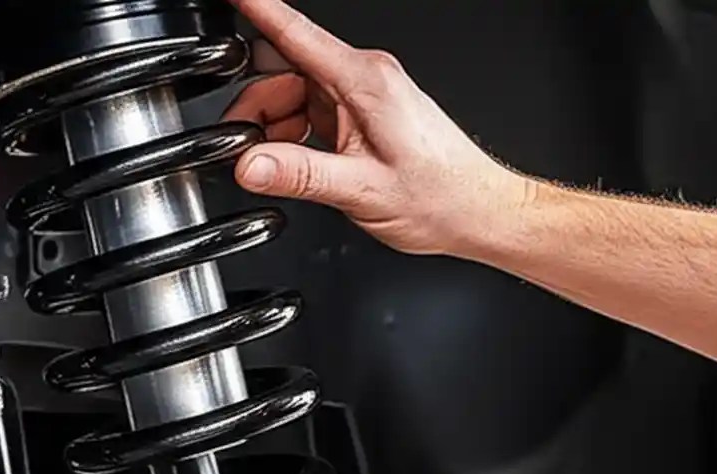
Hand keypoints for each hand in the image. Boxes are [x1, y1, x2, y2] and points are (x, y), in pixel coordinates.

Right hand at [224, 0, 533, 255]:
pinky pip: (310, 112)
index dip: (255, 6)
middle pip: (283, 70)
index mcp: (365, 81)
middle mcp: (363, 78)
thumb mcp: (362, 190)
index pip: (294, 32)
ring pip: (292, 94)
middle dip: (253, 103)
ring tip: (269, 165)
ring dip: (272, 125)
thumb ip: (299, 174)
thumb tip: (250, 164)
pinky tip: (292, 165)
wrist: (478, 211)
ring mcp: (361, 96)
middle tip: (238, 144)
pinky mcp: (361, 115)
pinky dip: (291, 136)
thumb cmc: (442, 196)